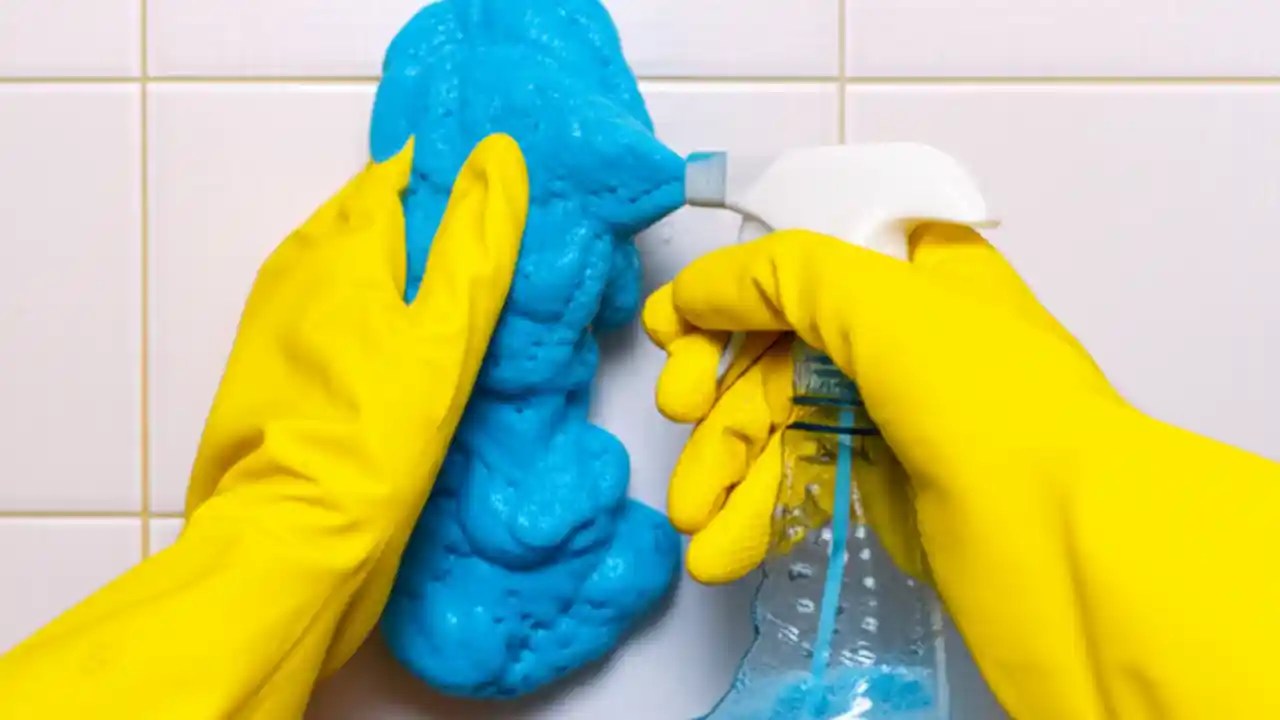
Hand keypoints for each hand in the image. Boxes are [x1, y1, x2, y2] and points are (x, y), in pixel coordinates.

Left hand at [0, 134, 529, 719]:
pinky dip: (372, 314)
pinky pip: (332, 315)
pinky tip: (406, 349)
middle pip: (369, 218)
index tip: (502, 199)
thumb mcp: (447, 333)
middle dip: (425, 222)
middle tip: (490, 251)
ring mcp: (277, 319)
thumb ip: (475, 241)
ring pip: (348, 268)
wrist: (293, 538)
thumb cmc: (378, 435)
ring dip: (398, 271)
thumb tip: (499, 153)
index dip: (453, 179)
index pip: (399, 175)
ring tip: (455, 301)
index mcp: (340, 244)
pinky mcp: (274, 370)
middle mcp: (298, 267)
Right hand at [644, 224, 1124, 715]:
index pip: (803, 263)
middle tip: (677, 418)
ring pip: (786, 424)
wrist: (1064, 543)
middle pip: (780, 348)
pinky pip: (806, 481)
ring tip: (692, 515)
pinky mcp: (893, 486)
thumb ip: (781, 275)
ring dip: (727, 468)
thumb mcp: (882, 300)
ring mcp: (901, 415)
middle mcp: (910, 337)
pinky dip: (758, 511)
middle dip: (717, 391)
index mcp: (921, 272)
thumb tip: (699, 290)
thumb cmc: (993, 405)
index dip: (730, 292)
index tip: (670, 328)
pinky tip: (723, 545)